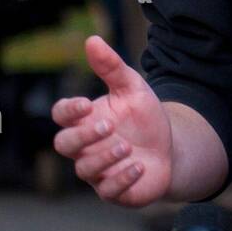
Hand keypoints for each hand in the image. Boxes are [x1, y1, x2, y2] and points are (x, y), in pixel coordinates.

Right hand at [52, 34, 173, 205]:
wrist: (170, 148)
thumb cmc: (143, 117)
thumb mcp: (132, 88)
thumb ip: (111, 67)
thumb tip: (92, 39)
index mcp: (85, 119)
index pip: (61, 115)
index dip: (68, 111)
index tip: (86, 104)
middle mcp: (84, 146)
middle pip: (64, 144)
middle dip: (83, 136)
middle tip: (108, 126)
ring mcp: (97, 171)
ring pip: (85, 169)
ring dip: (105, 158)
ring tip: (127, 147)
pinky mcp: (113, 191)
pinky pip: (108, 190)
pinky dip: (122, 179)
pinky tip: (139, 166)